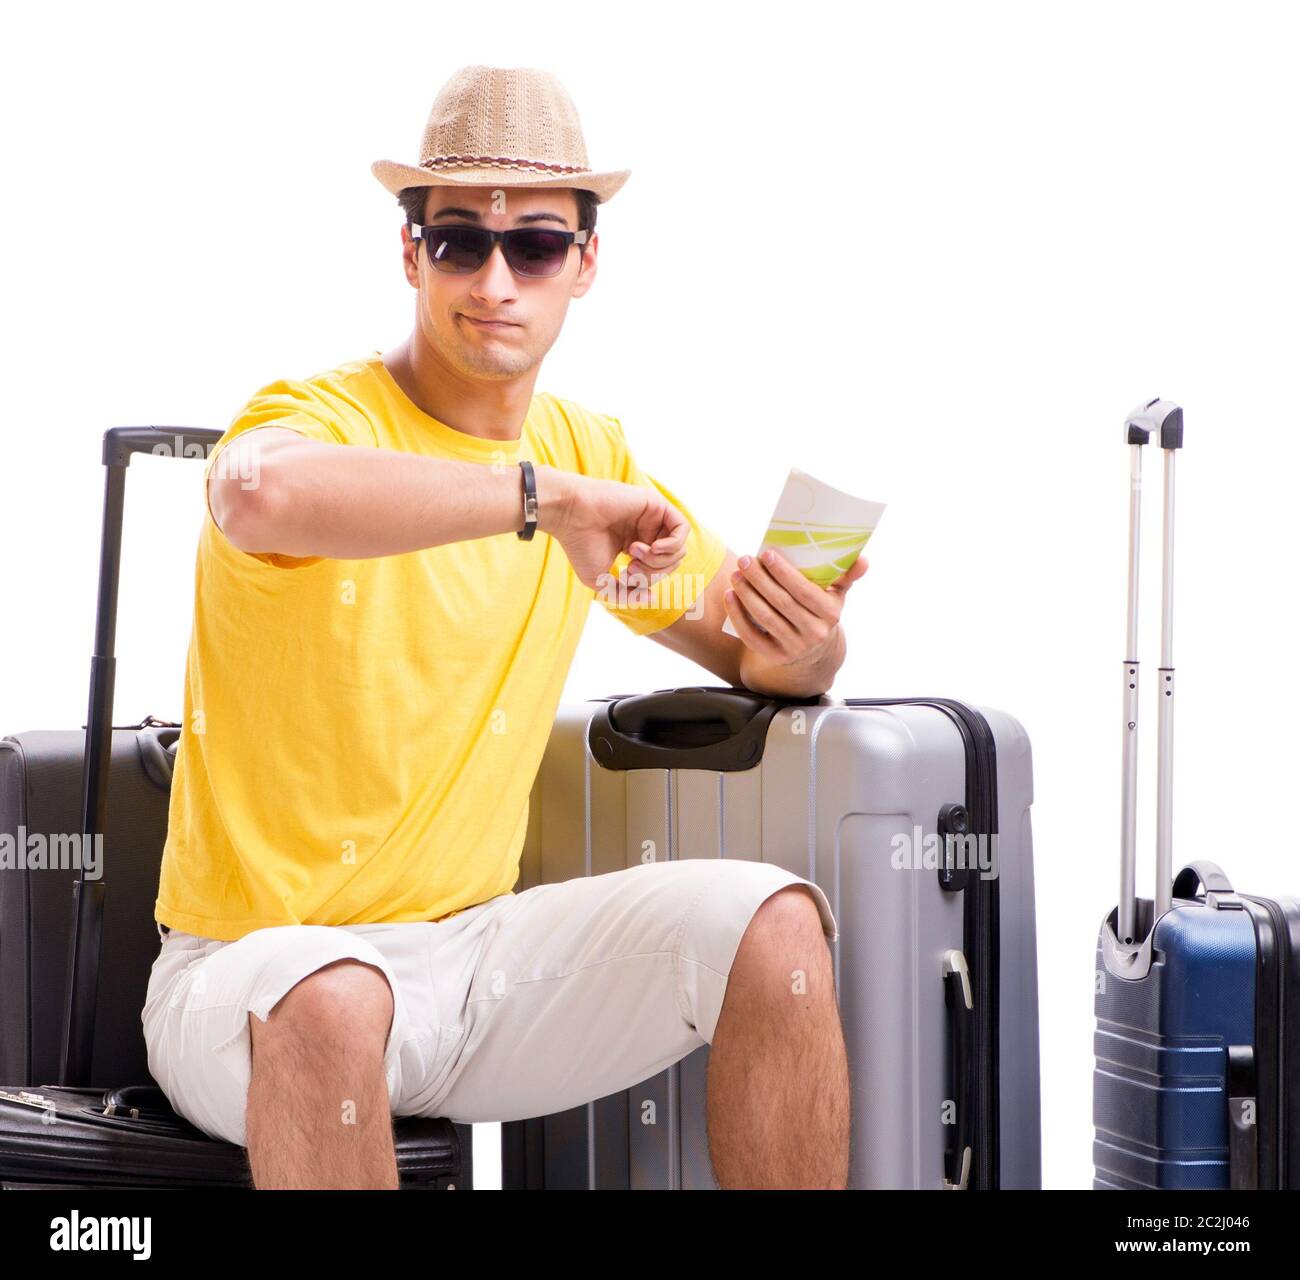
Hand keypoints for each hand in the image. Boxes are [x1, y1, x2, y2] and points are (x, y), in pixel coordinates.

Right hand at [539, 468, 689, 596]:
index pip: (658, 571)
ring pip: (679, 549)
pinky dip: (672, 546)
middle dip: (653, 573)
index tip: (624, 576)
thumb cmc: (580, 545)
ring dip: (659, 560)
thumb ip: (627, 594)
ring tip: (635, 554)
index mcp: (635, 546)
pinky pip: (682, 529)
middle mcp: (646, 531)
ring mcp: (652, 517)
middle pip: (671, 562)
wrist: (570, 515)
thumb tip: (652, 597)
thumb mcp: (602, 581)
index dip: (646, 581)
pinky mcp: (656, 504)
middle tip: (630, 569)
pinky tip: (652, 549)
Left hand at [725, 549, 868, 665]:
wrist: (817, 653)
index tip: (766, 554)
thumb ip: (847, 576)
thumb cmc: (822, 614)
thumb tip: (862, 559)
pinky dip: (738, 615)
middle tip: (745, 560)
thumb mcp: (837, 596)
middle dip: (760, 579)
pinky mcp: (775, 656)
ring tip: (736, 574)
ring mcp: (793, 647)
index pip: (803, 591)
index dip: (783, 573)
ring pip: (764, 617)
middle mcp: (813, 633)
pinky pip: (752, 635)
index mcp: (830, 614)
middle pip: (780, 602)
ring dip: (747, 594)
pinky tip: (731, 596)